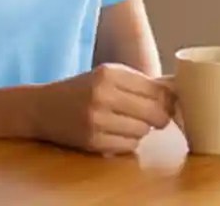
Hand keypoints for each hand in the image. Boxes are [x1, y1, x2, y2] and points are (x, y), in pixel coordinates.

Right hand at [32, 63, 175, 155]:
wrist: (42, 108)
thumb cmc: (82, 89)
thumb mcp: (108, 75)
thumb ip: (140, 82)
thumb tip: (177, 90)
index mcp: (109, 73)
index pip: (156, 89)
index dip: (168, 99)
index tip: (168, 103)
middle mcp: (103, 95)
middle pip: (154, 112)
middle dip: (159, 117)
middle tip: (154, 117)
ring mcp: (96, 120)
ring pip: (143, 131)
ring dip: (142, 130)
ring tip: (129, 122)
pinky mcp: (92, 141)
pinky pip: (129, 146)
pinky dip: (129, 142)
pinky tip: (118, 133)